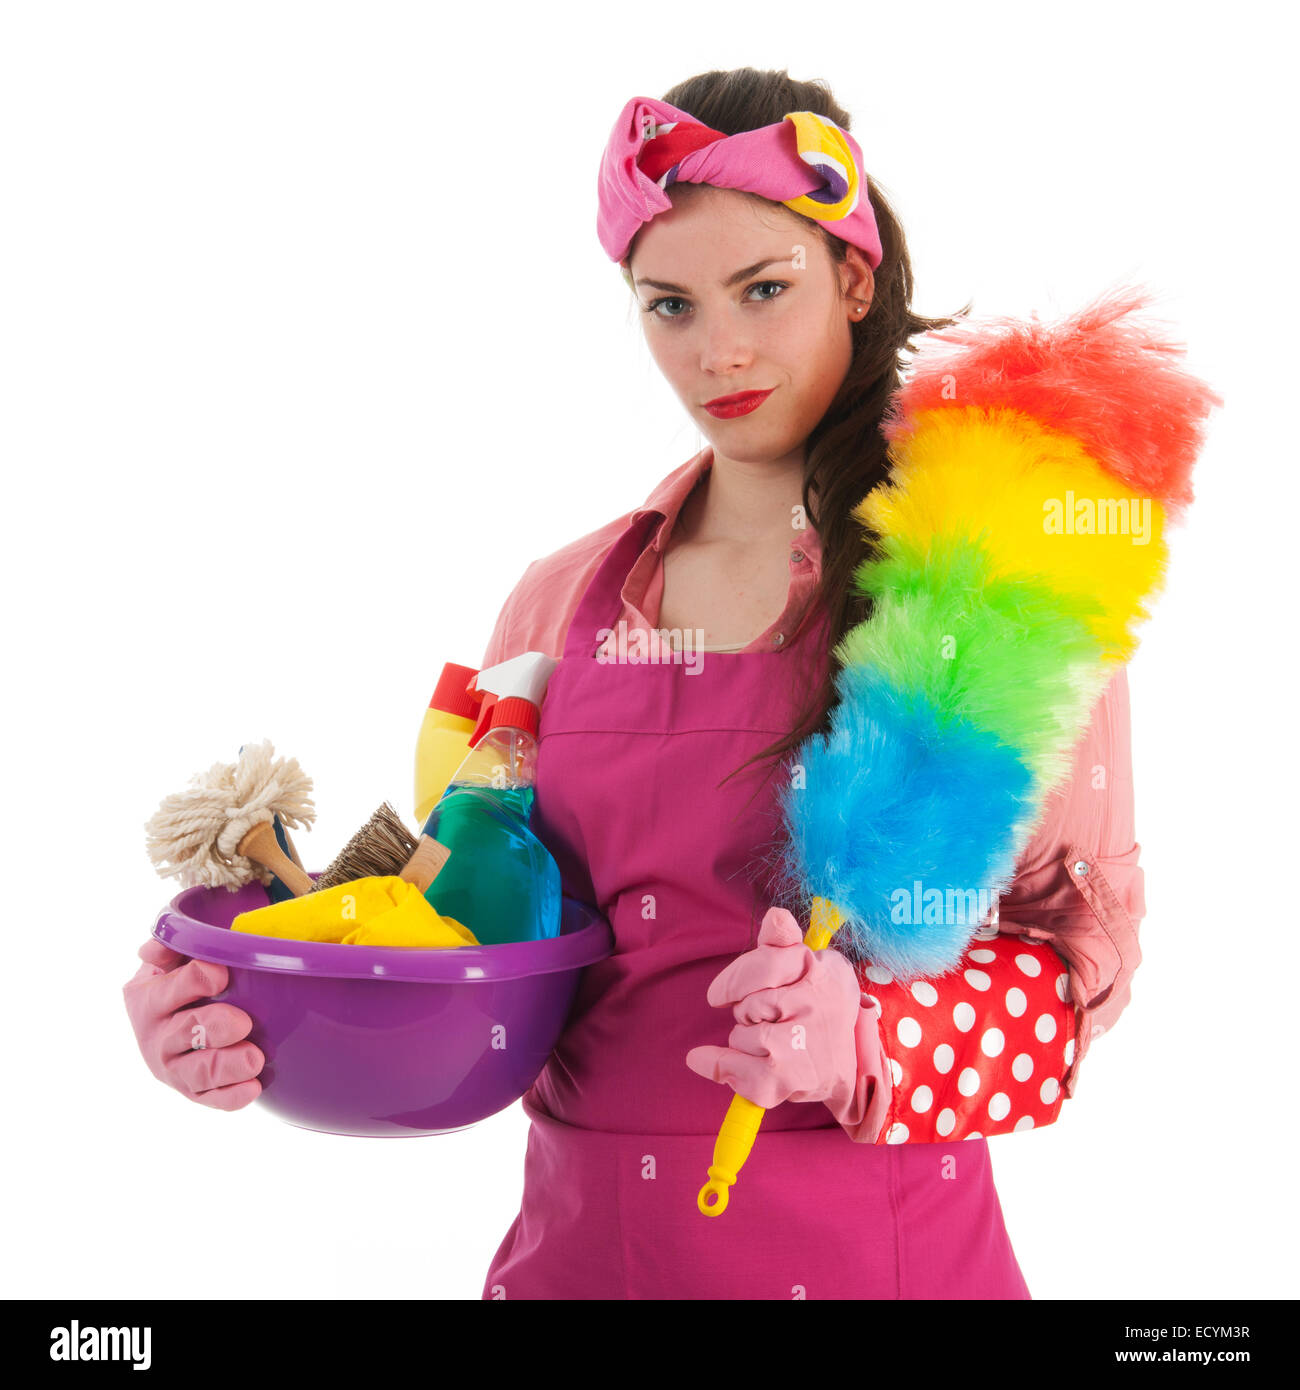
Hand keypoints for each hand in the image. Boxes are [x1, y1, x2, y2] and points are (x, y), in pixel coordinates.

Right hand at [123, 939, 264, 1110]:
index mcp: (148, 998)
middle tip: (244, 1022)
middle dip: (215, 1027)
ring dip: (227, 1066)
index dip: (197, 979)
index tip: (222, 975)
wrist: (173, 1016)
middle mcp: (157, 1036)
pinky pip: (211, 1099)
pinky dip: (231, 1096)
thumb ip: (168, 947)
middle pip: (184, 1034)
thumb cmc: (179, 978)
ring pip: (197, 1072)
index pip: (171, 988)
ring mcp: (173, 1068)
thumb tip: (155, 949)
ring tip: (255, 1058)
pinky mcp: (193, 1090)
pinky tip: (253, 1087)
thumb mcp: (170, 957)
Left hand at [685, 906, 864, 1109]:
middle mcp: (821, 1005)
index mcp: (825, 970)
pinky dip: (719, 1066)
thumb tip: (776, 916)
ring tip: (771, 1044)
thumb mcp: (804, 967)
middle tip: (766, 1019)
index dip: (736, 979)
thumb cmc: (812, 1007)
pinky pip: (733, 1068)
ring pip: (742, 1035)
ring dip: (743, 1040)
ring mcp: (806, 1044)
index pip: (768, 963)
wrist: (844, 1068)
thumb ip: (782, 940)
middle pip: (750, 1003)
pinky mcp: (790, 1078)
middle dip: (746, 1012)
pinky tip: (712, 1060)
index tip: (718, 995)